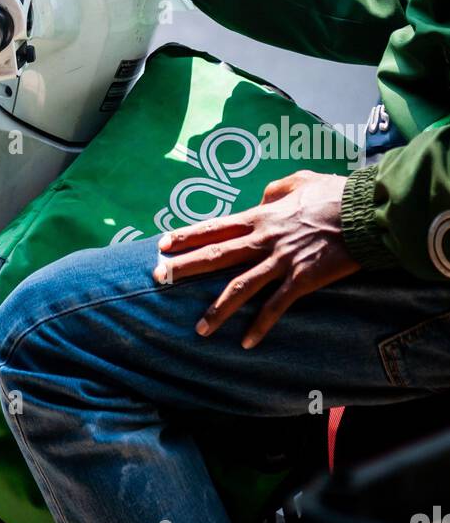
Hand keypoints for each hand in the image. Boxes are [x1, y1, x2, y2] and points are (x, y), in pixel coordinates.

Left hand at [153, 170, 358, 347]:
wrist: (363, 212)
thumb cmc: (334, 194)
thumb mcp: (299, 181)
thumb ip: (276, 189)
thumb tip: (263, 197)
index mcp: (261, 216)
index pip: (215, 227)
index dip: (187, 236)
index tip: (163, 244)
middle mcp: (264, 239)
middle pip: (216, 255)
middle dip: (185, 267)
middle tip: (159, 278)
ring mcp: (281, 261)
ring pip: (240, 287)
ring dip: (218, 309)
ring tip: (199, 329)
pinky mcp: (302, 279)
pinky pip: (276, 306)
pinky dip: (261, 325)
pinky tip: (247, 342)